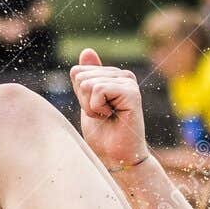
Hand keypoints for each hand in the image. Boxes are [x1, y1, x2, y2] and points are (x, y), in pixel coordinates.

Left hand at [69, 48, 149, 170]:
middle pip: (80, 76)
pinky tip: (113, 117)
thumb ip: (87, 78)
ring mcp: (129, 83)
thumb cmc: (104, 134)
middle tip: (102, 115)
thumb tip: (87, 50)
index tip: (95, 110)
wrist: (117, 157)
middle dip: (84, 101)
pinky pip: (98, 90)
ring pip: (88, 84)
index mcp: (113, 75)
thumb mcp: (88, 102)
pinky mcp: (131, 93)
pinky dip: (98, 109)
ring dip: (91, 107)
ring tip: (108, 117)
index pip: (77, 72)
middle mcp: (123, 75)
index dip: (79, 96)